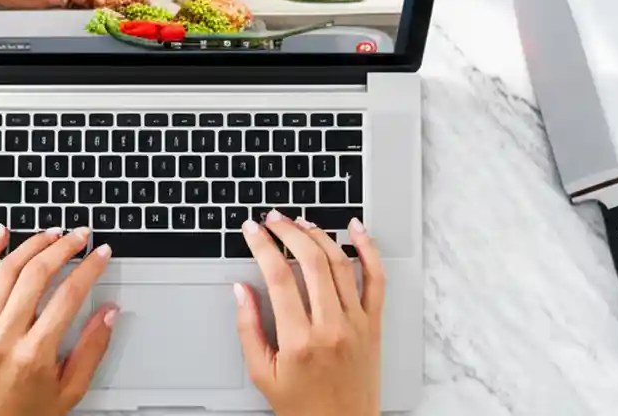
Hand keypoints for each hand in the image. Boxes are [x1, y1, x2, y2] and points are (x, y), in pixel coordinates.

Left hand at [0, 226, 116, 415]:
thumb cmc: (26, 414)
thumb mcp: (69, 389)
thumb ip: (92, 348)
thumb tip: (109, 312)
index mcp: (34, 354)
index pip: (68, 296)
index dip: (89, 269)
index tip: (100, 254)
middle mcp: (4, 336)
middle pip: (37, 275)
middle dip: (63, 248)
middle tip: (80, 236)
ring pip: (6, 271)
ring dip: (32, 245)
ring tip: (52, 234)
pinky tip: (1, 234)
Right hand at [235, 212, 384, 415]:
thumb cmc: (302, 407)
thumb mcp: (262, 374)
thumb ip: (248, 328)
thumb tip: (241, 289)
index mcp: (298, 340)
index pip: (278, 276)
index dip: (262, 245)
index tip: (251, 230)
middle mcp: (330, 327)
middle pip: (310, 261)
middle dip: (288, 232)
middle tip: (273, 219)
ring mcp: (356, 323)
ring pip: (340, 263)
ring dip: (318, 235)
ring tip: (300, 223)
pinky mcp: (373, 324)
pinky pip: (376, 279)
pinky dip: (368, 250)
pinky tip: (356, 230)